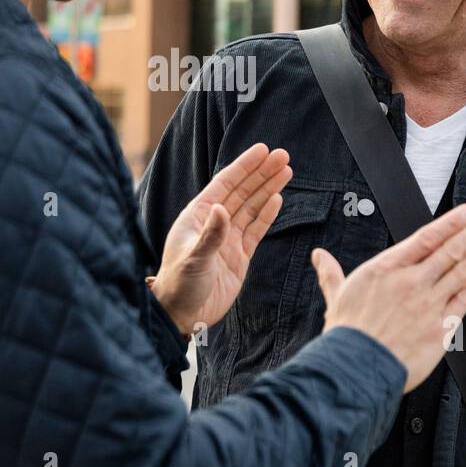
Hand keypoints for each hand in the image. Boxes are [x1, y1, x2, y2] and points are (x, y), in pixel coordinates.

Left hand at [153, 143, 292, 335]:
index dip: (245, 166)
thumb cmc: (179, 285)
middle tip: (283, 156)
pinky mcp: (239, 256)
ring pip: (252, 208)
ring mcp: (227, 239)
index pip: (225, 184)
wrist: (183, 315)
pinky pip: (256, 230)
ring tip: (286, 171)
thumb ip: (210, 235)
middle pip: (242, 191)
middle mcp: (213, 223)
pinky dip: (267, 215)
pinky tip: (277, 199)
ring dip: (268, 189)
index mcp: (198, 216)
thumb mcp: (193, 259)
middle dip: (262, 173)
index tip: (263, 150)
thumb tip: (221, 209)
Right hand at [313, 203, 465, 391]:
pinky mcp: (440, 327)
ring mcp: (429, 304)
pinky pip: (465, 299)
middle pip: (452, 250)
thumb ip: (331, 273)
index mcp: (387, 269)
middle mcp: (412, 282)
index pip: (427, 238)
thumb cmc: (347, 334)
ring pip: (464, 271)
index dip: (451, 223)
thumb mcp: (336, 296)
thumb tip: (319, 257)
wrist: (357, 368)